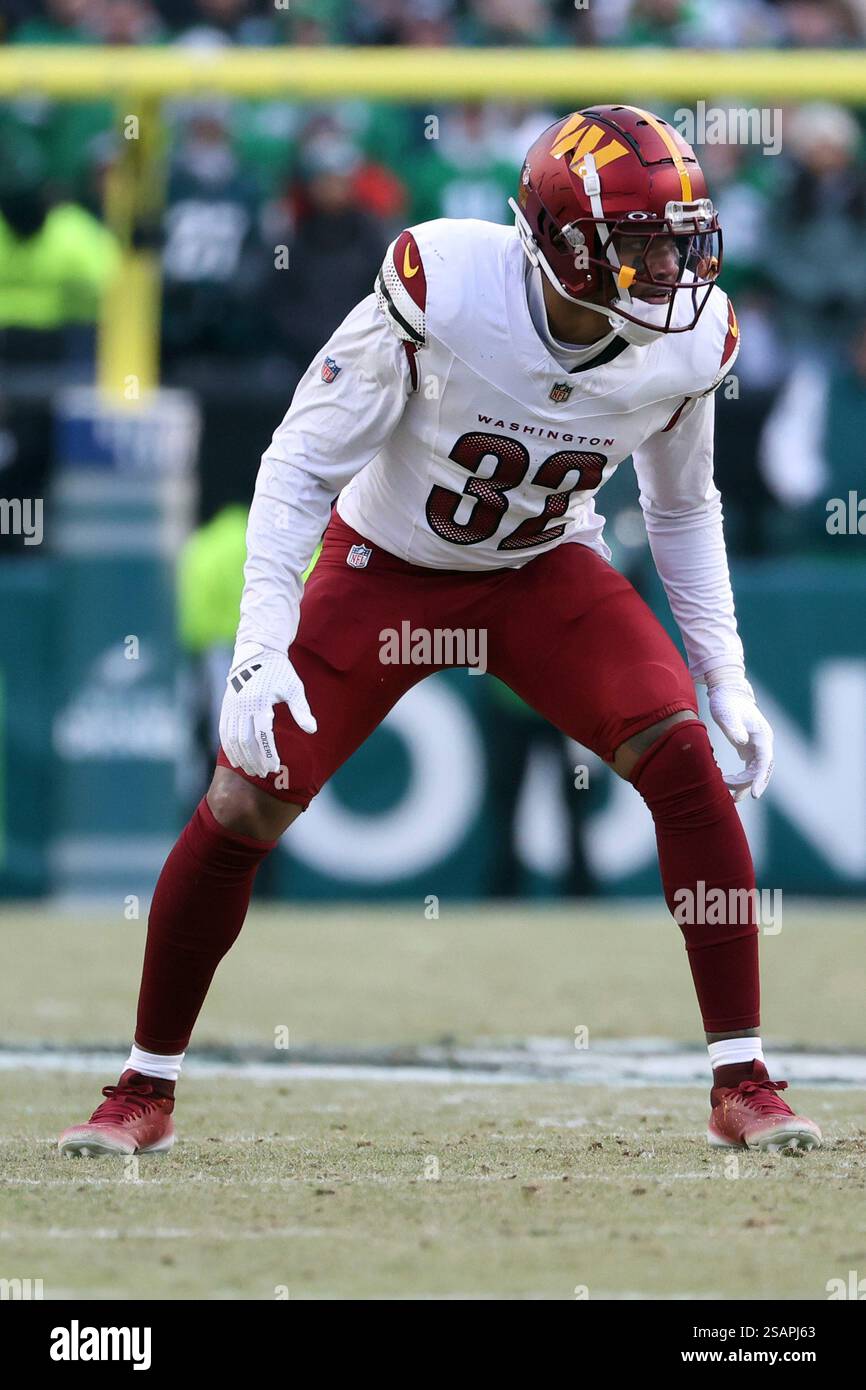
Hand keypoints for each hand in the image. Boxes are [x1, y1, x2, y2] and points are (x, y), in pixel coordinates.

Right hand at [219, 644, 315, 778]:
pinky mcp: (225, 707)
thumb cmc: (279, 671)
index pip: (263, 735)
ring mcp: (231, 707)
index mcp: (259, 702)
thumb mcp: (294, 688)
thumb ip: (301, 710)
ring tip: (252, 770)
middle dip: (254, 760)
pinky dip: (229, 748)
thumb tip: (312, 730)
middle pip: (245, 741)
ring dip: (241, 757)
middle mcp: (242, 706)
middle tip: (265, 774)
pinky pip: (224, 732)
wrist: (257, 652)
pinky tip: (237, 760)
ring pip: (231, 739)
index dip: (268, 753)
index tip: (275, 766)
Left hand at [707, 669, 773, 801]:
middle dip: (750, 785)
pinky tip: (732, 788)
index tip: (754, 793)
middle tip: (734, 797)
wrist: (727, 689)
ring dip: (746, 784)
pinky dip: (742, 778)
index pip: (764, 762)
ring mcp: (757, 745)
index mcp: (762, 736)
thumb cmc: (726, 701)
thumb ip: (734, 728)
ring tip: (733, 799)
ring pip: (756, 770)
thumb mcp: (726, 714)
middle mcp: (764, 742)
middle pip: (762, 770)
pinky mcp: (748, 746)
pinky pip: (749, 767)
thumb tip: (742, 742)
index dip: (760, 779)